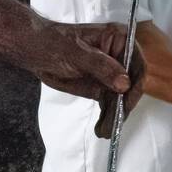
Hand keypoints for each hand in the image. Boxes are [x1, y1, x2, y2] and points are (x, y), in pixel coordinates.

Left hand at [28, 19, 144, 138]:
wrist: (34, 51)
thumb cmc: (53, 43)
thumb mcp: (76, 53)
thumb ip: (101, 66)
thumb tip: (125, 83)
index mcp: (119, 39)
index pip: (136, 63)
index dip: (135, 84)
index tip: (126, 103)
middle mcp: (119, 57)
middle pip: (132, 84)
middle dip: (124, 105)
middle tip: (115, 123)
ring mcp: (111, 73)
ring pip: (121, 98)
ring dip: (115, 115)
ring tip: (105, 131)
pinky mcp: (102, 87)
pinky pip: (110, 104)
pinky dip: (107, 117)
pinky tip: (102, 128)